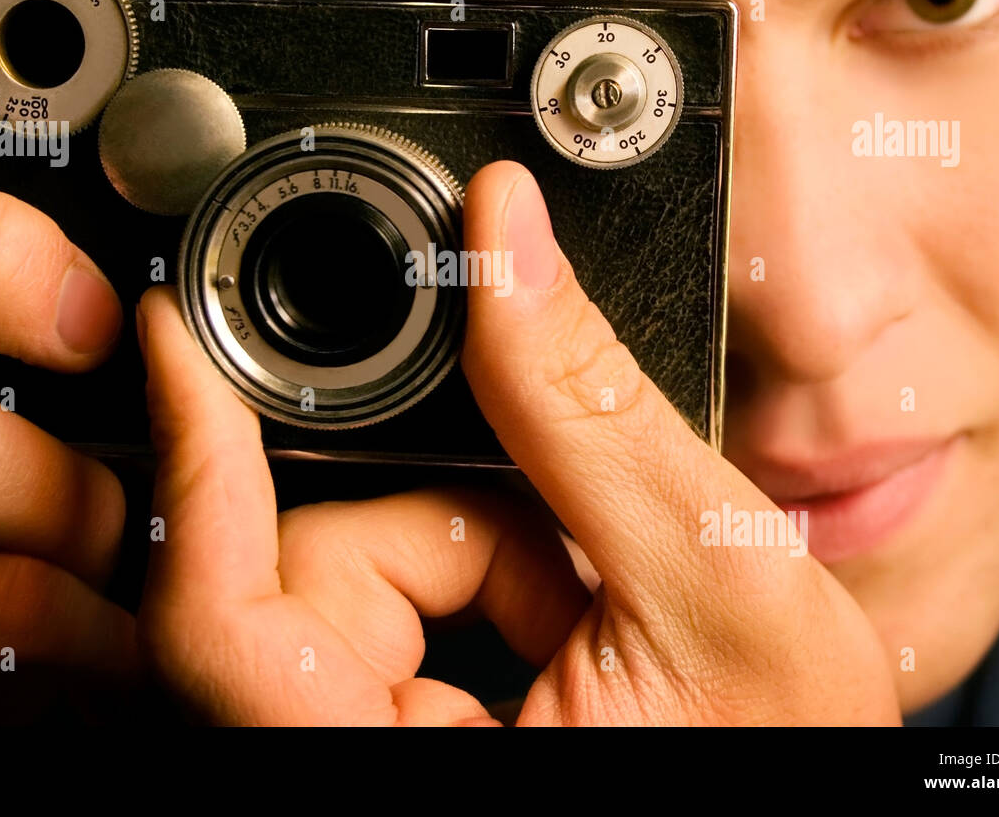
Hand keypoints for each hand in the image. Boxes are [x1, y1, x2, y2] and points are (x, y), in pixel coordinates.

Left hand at [135, 162, 900, 725]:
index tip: (180, 338)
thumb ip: (592, 411)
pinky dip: (481, 577)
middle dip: (433, 520)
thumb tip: (507, 238)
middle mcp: (358, 769)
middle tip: (558, 541)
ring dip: (474, 551)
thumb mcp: (717, 581)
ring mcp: (379, 751)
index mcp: (409, 777)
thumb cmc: (791, 759)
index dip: (193, 466)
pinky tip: (567, 605)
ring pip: (350, 589)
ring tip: (586, 594)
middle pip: (301, 580)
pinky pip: (394, 620)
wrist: (818, 802)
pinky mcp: (415, 735)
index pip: (217, 622)